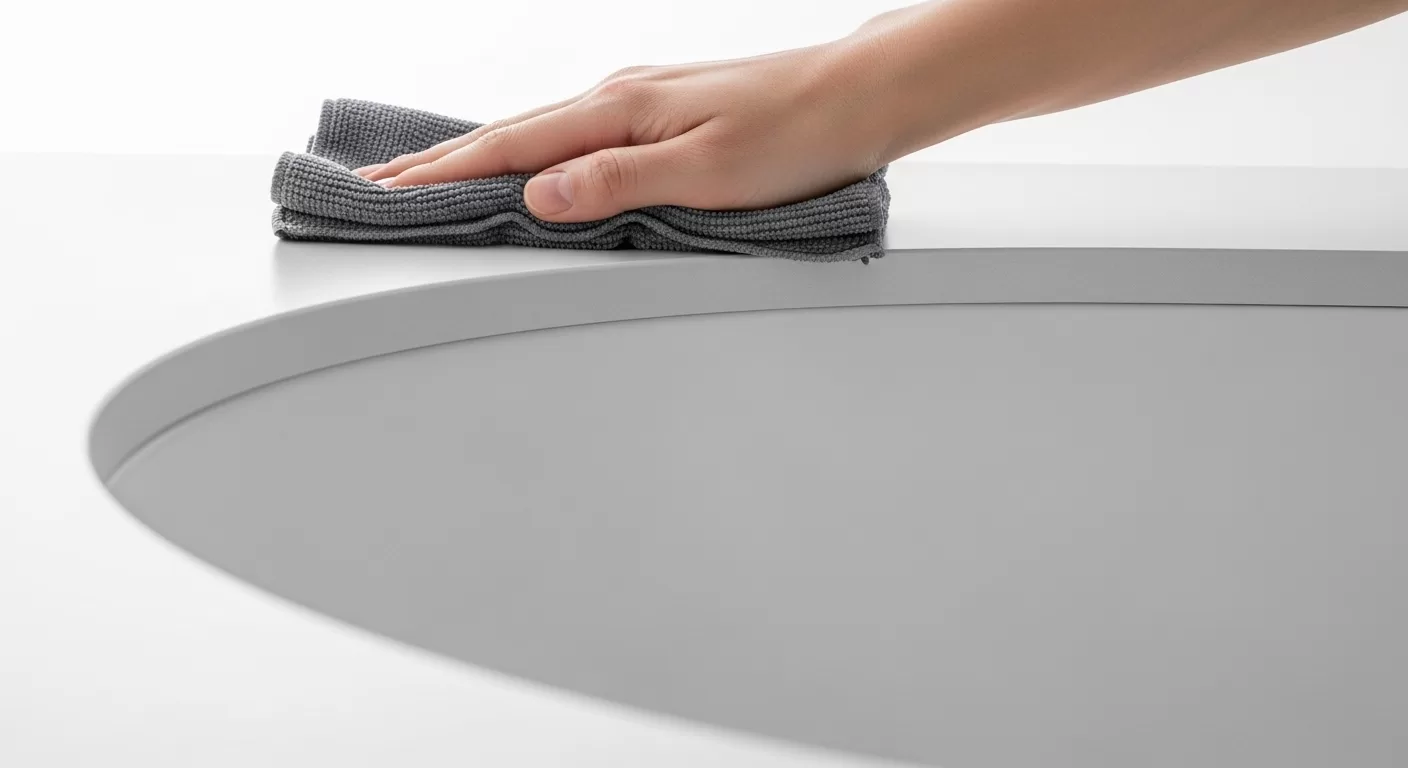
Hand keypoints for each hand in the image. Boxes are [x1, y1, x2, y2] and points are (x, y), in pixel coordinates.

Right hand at [356, 40, 897, 222]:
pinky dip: (528, 152)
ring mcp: (639, 103)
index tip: (386, 192)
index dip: (444, 174)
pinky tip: (525, 164)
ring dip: (477, 156)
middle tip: (378, 182)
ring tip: (430, 176)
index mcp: (621, 111)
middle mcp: (620, 99)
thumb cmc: (797, 133)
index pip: (511, 149)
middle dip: (439, 161)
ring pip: (537, 135)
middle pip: (509, 136)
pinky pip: (571, 136)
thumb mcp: (709, 173)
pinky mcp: (661, 115)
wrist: (859, 97)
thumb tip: (538, 196)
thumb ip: (619, 184)